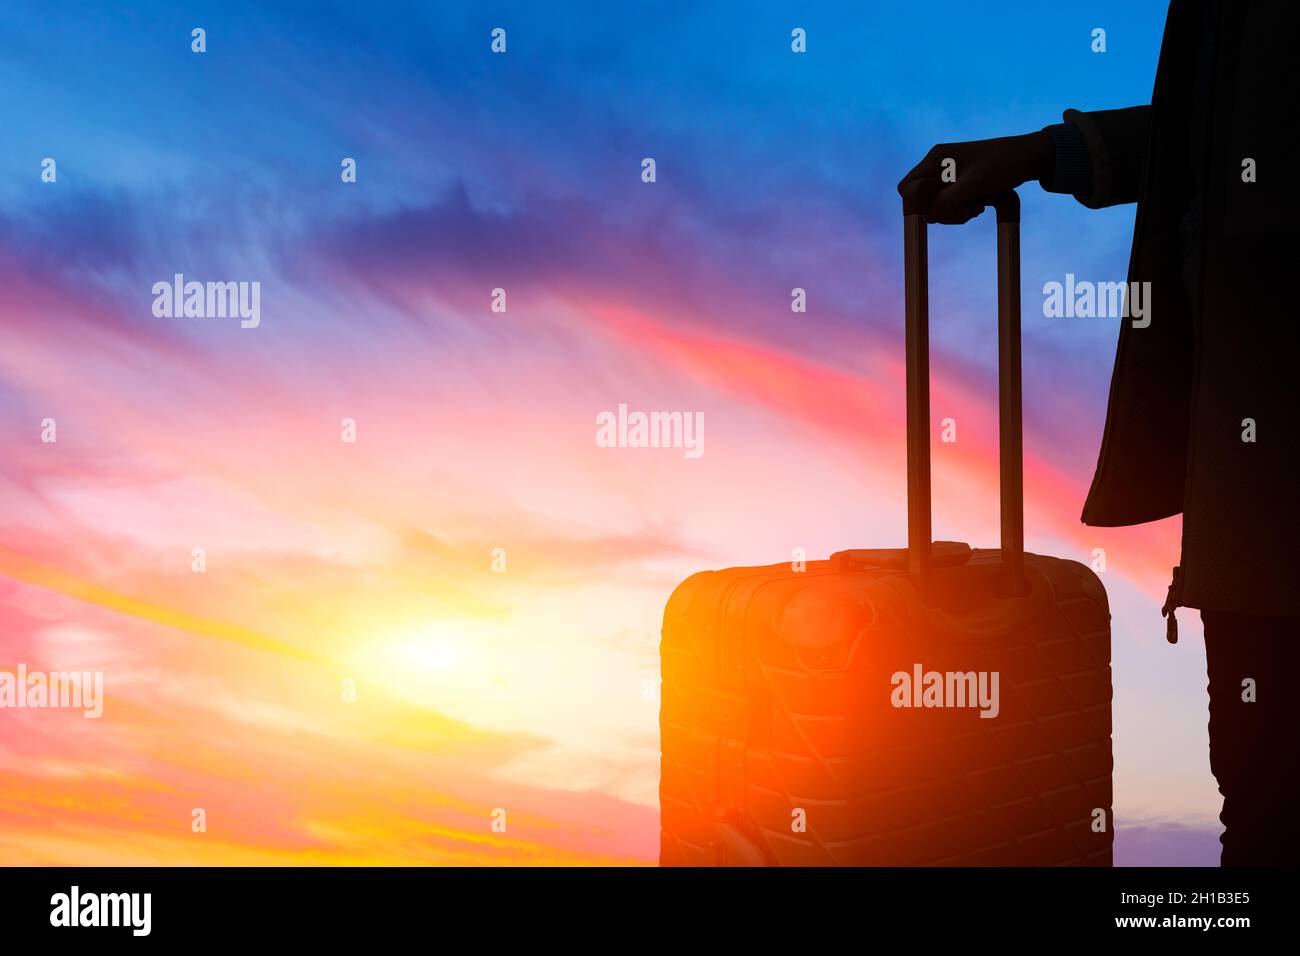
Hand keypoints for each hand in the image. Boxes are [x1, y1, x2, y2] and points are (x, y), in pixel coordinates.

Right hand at [898, 131, 1053, 223]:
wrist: (1029, 157)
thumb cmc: (1003, 164)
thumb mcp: (975, 184)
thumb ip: (948, 201)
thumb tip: (930, 218)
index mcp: (936, 159)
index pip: (908, 188)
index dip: (917, 204)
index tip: (937, 212)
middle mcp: (939, 166)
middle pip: (923, 200)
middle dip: (941, 210)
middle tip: (965, 211)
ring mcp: (949, 175)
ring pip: (937, 205)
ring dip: (955, 212)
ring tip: (977, 207)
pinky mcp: (960, 184)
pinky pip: (950, 204)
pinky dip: (962, 209)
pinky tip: (979, 206)